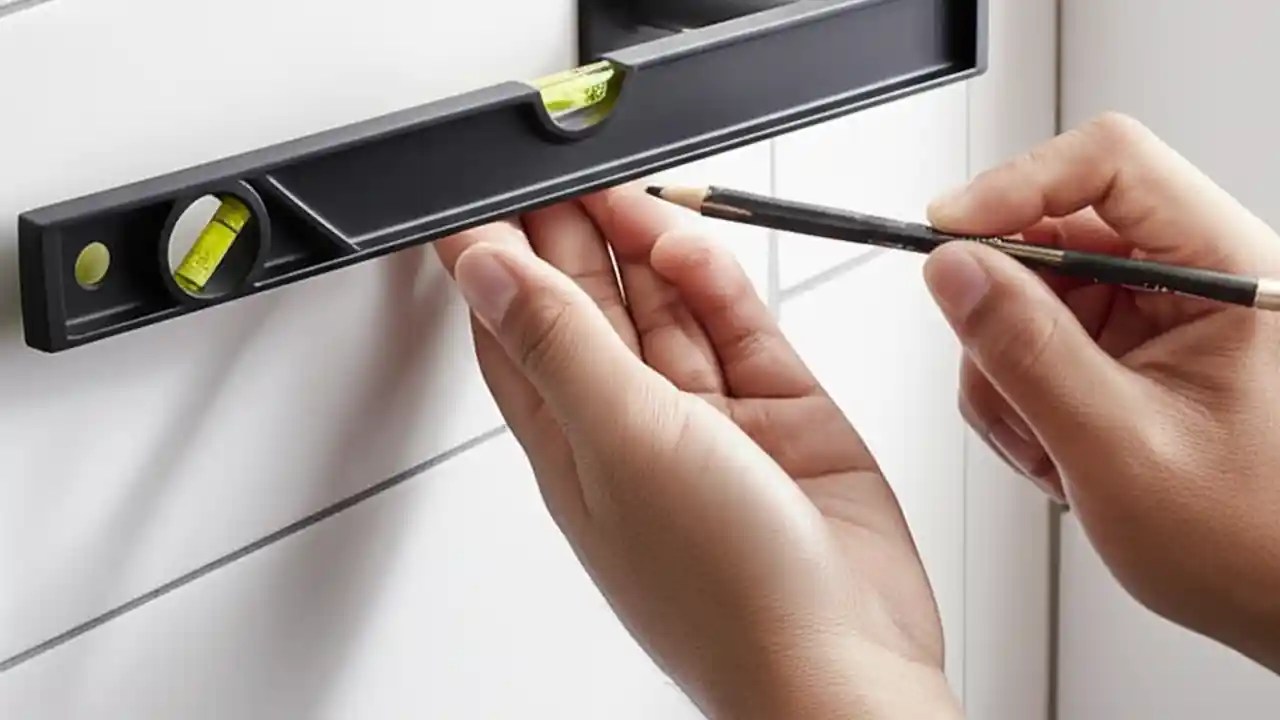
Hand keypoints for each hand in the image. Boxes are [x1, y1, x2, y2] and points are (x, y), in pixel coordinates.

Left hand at [435, 187, 960, 718]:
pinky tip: (685, 244)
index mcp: (574, 447)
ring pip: (666, 309)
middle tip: (565, 170)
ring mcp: (712, 420)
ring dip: (643, 247)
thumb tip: (484, 272)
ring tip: (624, 186)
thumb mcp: (621, 444)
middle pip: (591, 310)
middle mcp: (636, 429)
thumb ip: (559, 346)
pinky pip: (739, 326)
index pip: (516, 336)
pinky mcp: (782, 411)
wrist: (843, 661)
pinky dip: (714, 282)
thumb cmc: (725, 596)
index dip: (496, 266)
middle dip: (574, 239)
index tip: (485, 201)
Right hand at [924, 113, 1279, 670]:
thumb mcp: (1120, 448)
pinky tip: (1057, 447)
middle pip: (1058, 228)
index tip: (948, 235)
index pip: (1111, 165)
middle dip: (1005, 311)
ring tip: (1046, 443)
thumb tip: (955, 271)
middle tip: (1002, 383)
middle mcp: (1199, 278)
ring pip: (1036, 290)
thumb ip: (1027, 352)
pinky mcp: (1135, 348)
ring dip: (1012, 368)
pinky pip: (1043, 337)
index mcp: (1230, 271)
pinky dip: (1024, 393)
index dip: (1017, 186)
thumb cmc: (1254, 542)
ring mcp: (1163, 315)